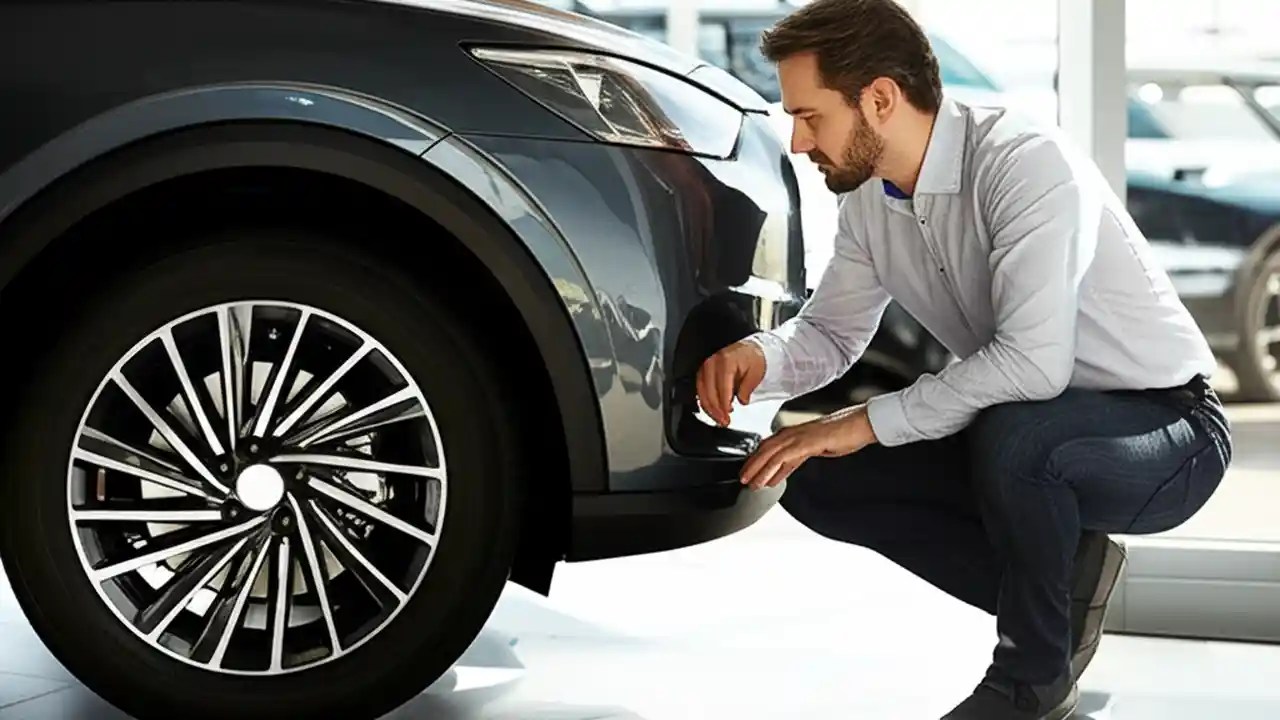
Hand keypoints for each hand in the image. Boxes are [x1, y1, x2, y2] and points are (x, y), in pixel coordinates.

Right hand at [695, 340, 766, 426]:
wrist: (747, 349)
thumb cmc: (751, 358)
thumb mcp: (755, 372)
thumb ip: (747, 388)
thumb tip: (742, 401)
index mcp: (726, 361)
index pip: (722, 387)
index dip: (724, 404)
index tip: (728, 415)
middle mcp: (712, 362)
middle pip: (709, 391)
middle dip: (716, 410)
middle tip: (723, 421)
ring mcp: (705, 366)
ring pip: (701, 392)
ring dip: (709, 408)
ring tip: (718, 418)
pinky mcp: (702, 371)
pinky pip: (699, 389)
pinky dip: (705, 401)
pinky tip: (712, 410)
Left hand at [739, 405, 877, 489]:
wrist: (858, 425)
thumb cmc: (840, 434)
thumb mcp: (812, 449)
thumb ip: (794, 460)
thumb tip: (780, 472)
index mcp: (792, 433)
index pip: (767, 446)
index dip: (755, 459)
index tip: (747, 471)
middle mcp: (791, 433)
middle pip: (764, 449)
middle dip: (752, 465)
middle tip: (743, 479)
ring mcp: (798, 437)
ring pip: (771, 454)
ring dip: (758, 470)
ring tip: (751, 483)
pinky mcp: (806, 443)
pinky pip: (784, 458)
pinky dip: (773, 470)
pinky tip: (768, 480)